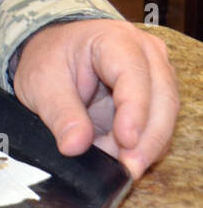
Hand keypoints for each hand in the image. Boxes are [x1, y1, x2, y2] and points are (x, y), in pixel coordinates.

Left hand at [13, 19, 177, 178]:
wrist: (54, 51)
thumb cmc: (50, 57)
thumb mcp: (41, 83)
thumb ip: (60, 114)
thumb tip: (74, 146)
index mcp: (115, 40)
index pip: (134, 75)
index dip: (134, 111)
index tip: (126, 141)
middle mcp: (145, 53)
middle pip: (162, 98)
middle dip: (147, 138)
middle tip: (128, 168)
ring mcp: (156, 73)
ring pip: (166, 115)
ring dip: (146, 146)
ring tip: (120, 166)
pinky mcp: (156, 95)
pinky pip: (159, 125)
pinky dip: (144, 146)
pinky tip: (124, 158)